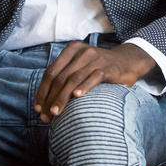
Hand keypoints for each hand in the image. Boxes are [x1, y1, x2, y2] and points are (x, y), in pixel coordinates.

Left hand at [34, 42, 154, 122]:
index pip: (51, 71)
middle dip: (50, 98)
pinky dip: (84, 87)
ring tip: (56, 112)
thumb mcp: (79, 66)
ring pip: (74, 78)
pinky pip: (94, 77)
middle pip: (60, 77)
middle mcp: (83, 52)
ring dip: (62, 97)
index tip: (38, 107)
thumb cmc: (99, 67)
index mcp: (72, 50)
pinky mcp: (109, 68)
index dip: (42, 90)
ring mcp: (96, 59)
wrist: (127, 61)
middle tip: (46, 115)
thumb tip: (40, 95)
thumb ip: (62, 76)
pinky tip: (77, 96)